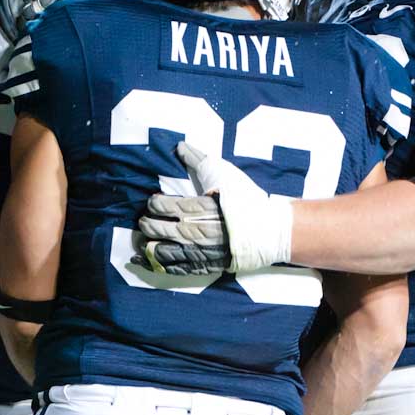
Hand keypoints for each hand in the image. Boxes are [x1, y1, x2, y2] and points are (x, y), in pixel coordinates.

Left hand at [136, 142, 293, 275]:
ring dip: (149, 246)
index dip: (153, 204)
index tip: (153, 202)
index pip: (164, 206)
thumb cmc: (248, 200)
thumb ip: (199, 159)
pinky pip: (177, 269)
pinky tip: (148, 261)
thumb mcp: (224, 173)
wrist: (271, 229)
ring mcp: (200, 251)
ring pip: (164, 251)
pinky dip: (159, 265)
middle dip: (147, 224)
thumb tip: (179, 146)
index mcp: (198, 208)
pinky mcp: (206, 265)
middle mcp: (195, 231)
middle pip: (159, 229)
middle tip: (144, 222)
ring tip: (143, 242)